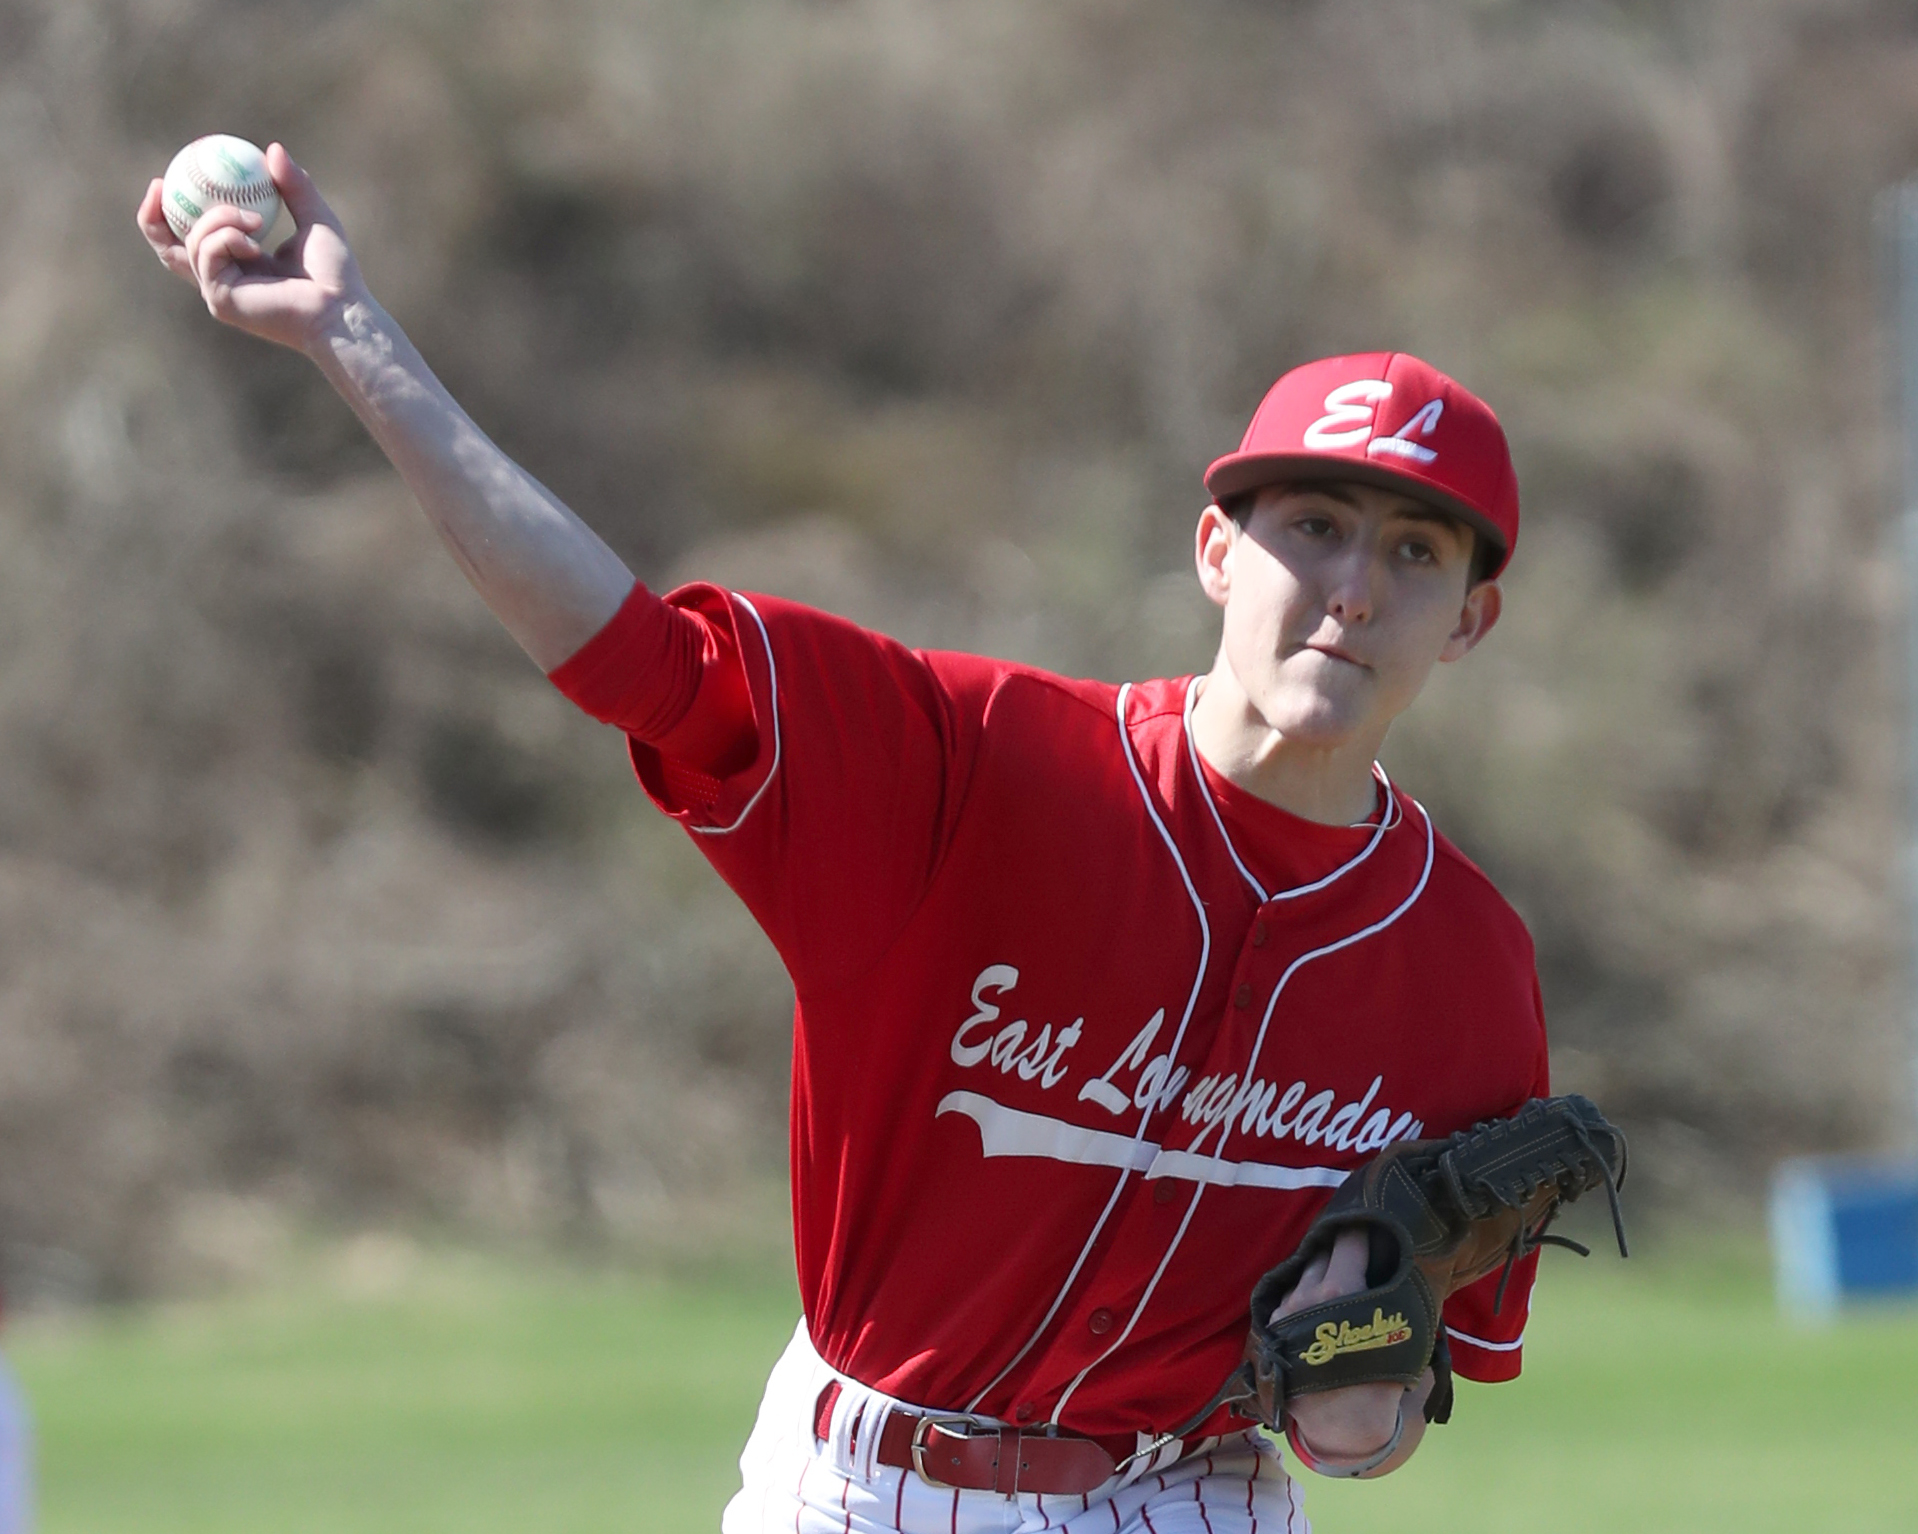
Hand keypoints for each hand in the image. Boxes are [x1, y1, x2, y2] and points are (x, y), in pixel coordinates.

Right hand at [136, 143, 365, 354]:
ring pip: (190, 243)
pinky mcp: (221, 300)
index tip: (177, 175)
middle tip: (159, 182)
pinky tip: (254, 241)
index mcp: (241, 264)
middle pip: (169, 248)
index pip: (197, 238)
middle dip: (154, 216)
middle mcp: (224, 281)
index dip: (177, 209)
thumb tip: (273, 149)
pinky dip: (225, 237)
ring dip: (217, 218)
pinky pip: (206, 254)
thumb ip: (294, 186)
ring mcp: (219, 293)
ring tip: (254, 218)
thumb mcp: (315, 218)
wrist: (342, 311)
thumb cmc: (335, 274)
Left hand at [1271, 1229, 1431, 1466]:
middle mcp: (1306, 1292)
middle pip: (1322, 1251)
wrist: (1340, 1426)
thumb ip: (1398, 1299)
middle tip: (1356, 1247)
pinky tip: (1317, 1296)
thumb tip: (1408, 1269)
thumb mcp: (1402, 1338)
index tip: (1371, 1225)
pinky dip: (1304, 1288)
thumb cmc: (1377, 1383)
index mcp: (1339, 1290)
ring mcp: (1285, 1308)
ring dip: (1320, 1267)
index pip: (1348, 1240)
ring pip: (1303, 1270)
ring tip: (1337, 1270)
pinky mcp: (1272, 1323)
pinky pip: (1290, 1292)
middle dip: (1340, 1246)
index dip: (1362, 1230)